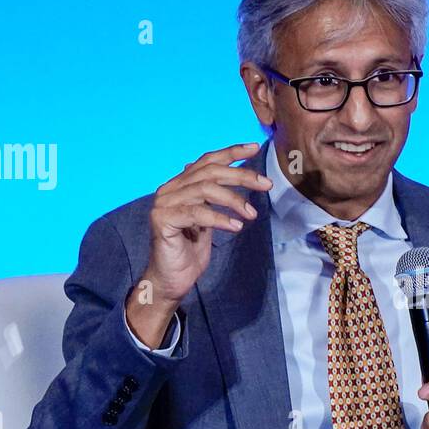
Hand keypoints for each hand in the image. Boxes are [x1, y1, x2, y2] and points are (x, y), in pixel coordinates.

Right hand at [127, 141, 271, 345]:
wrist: (172, 279)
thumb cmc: (190, 250)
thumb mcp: (208, 219)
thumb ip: (213, 196)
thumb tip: (225, 171)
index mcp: (180, 185)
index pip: (207, 161)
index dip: (231, 152)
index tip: (254, 148)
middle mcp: (170, 189)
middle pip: (209, 172)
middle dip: (241, 176)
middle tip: (265, 185)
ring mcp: (164, 203)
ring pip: (205, 189)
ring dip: (233, 200)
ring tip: (251, 214)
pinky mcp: (162, 220)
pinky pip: (196, 212)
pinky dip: (219, 218)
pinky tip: (235, 227)